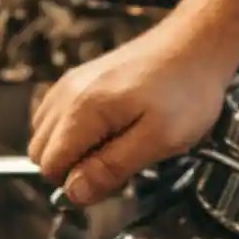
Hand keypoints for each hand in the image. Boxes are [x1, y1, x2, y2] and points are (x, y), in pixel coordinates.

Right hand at [28, 18, 238, 206]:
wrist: (197, 45)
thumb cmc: (186, 90)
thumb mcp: (158, 140)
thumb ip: (111, 168)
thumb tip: (74, 194)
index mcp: (83, 110)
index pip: (49, 166)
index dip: (77, 184)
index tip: (111, 179)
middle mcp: (68, 93)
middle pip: (41, 152)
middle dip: (73, 169)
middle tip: (116, 165)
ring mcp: (71, 83)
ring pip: (46, 135)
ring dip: (73, 151)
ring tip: (116, 146)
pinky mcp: (81, 79)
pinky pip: (59, 117)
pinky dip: (76, 132)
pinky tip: (111, 129)